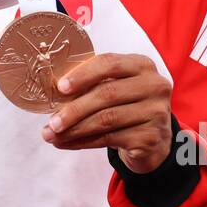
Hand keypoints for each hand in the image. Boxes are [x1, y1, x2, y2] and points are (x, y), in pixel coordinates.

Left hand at [40, 53, 172, 173]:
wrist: (153, 139)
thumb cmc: (126, 107)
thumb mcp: (116, 88)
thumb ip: (92, 84)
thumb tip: (53, 93)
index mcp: (141, 65)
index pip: (109, 63)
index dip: (83, 74)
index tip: (60, 87)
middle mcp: (154, 85)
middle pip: (107, 94)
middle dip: (74, 109)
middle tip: (51, 121)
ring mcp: (155, 112)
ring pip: (106, 119)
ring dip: (74, 129)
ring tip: (51, 135)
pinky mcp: (150, 137)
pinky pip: (109, 139)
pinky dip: (82, 142)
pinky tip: (66, 143)